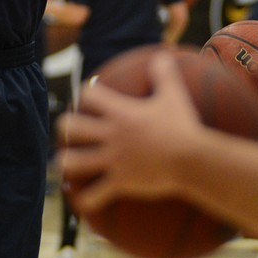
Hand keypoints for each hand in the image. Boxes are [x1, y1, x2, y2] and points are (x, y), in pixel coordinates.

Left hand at [56, 50, 203, 212]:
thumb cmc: (183, 126)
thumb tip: (162, 55)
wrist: (192, 160)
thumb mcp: (174, 95)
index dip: (86, 94)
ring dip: (66, 164)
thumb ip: (164, 73)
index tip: (89, 96)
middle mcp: (110, 134)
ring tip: (66, 164)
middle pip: (69, 127)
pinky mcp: (120, 182)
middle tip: (68, 131)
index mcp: (120, 112)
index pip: (89, 95)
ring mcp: (113, 159)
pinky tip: (82, 202)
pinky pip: (94, 196)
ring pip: (73, 163)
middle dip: (64, 128)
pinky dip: (86, 200)